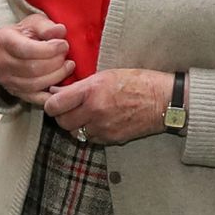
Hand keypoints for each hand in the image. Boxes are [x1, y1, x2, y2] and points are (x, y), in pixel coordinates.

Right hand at [0, 14, 74, 105]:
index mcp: (3, 40)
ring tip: (67, 66)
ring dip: (56, 76)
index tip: (64, 44)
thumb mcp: (35, 23)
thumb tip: (60, 31)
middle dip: (55, 63)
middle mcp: (0, 62)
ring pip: (34, 85)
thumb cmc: (26, 33)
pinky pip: (35, 99)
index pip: (27, 50)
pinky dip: (51, 94)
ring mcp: (6, 80)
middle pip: (32, 68)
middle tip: (66, 56)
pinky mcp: (14, 93)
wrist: (12, 48)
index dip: (50, 49)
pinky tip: (62, 84)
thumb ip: (47, 27)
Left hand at [43, 68, 170, 145]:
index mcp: (91, 91)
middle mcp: (95, 111)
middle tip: (67, 108)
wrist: (163, 100)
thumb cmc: (136, 82)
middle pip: (62, 122)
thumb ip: (79, 86)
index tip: (53, 101)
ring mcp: (103, 127)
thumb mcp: (105, 75)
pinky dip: (90, 132)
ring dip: (75, 125)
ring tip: (84, 114)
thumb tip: (56, 92)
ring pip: (75, 132)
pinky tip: (98, 122)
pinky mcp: (112, 139)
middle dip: (61, 116)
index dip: (50, 104)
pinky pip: (91, 139)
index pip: (54, 105)